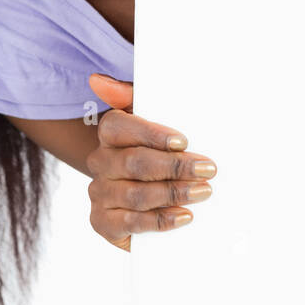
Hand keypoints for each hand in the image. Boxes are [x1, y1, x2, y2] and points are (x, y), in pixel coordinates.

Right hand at [85, 73, 216, 251]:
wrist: (147, 195)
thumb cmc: (156, 151)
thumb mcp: (153, 121)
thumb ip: (132, 95)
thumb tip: (98, 80)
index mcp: (109, 133)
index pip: (119, 127)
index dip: (151, 134)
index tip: (183, 141)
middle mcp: (99, 161)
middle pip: (134, 163)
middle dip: (174, 167)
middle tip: (207, 169)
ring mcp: (99, 193)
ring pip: (136, 194)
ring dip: (173, 193)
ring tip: (203, 191)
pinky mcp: (103, 222)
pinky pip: (131, 224)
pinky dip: (159, 221)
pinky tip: (183, 216)